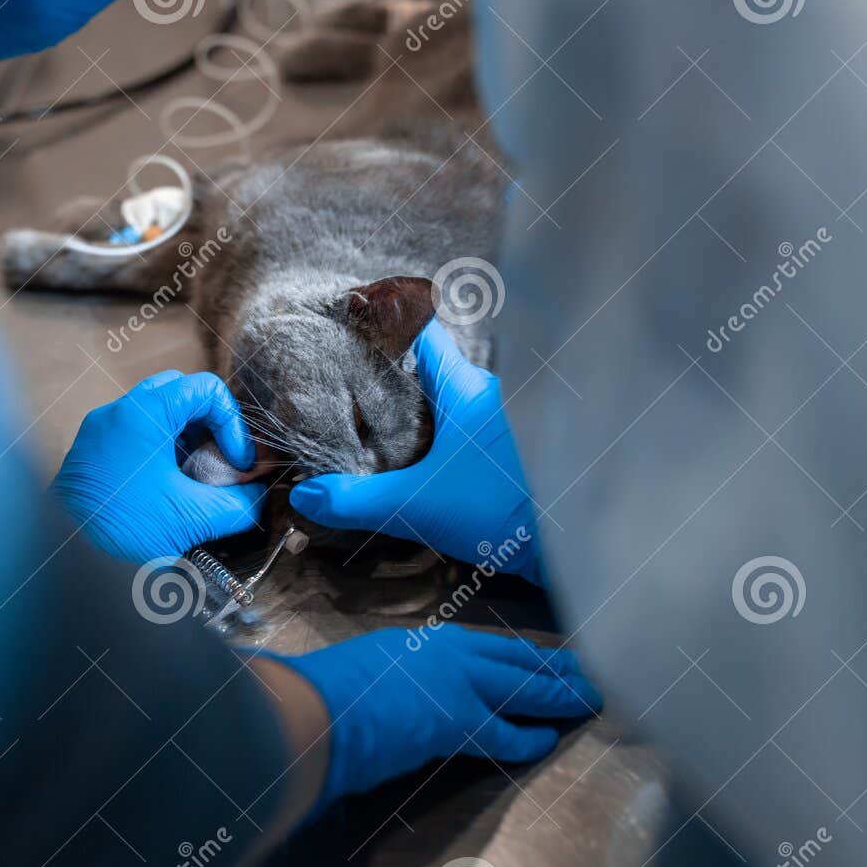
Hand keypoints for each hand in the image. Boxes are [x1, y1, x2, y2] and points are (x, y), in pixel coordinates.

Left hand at [55, 371, 264, 563]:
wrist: (59, 548)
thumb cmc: (119, 525)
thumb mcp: (189, 520)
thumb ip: (237, 507)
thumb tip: (258, 501)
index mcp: (144, 413)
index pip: (206, 390)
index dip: (233, 424)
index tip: (236, 462)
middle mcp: (120, 412)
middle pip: (181, 395)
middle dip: (210, 428)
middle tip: (219, 464)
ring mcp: (102, 430)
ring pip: (158, 416)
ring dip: (186, 442)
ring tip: (195, 482)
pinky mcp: (92, 451)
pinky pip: (136, 437)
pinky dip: (160, 455)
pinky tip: (166, 491)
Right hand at [270, 626, 598, 811]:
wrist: (309, 711)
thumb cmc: (322, 695)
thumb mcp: (366, 673)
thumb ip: (394, 683)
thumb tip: (397, 704)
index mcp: (425, 643)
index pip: (488, 649)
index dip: (523, 657)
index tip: (549, 660)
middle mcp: (447, 654)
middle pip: (516, 660)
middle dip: (556, 669)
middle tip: (590, 673)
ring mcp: (455, 683)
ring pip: (523, 687)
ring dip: (558, 695)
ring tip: (590, 700)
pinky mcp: (457, 720)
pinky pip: (504, 731)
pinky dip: (527, 737)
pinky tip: (547, 740)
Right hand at [290, 320, 543, 582]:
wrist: (562, 545)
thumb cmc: (495, 512)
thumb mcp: (412, 507)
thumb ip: (354, 501)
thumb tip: (304, 496)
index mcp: (463, 387)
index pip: (419, 329)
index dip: (384, 321)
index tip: (349, 323)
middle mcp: (484, 390)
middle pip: (426, 360)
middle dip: (387, 369)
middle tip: (345, 379)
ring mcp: (498, 415)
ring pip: (443, 390)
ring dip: (410, 400)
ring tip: (368, 416)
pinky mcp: (505, 442)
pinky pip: (459, 415)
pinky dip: (431, 423)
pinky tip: (409, 448)